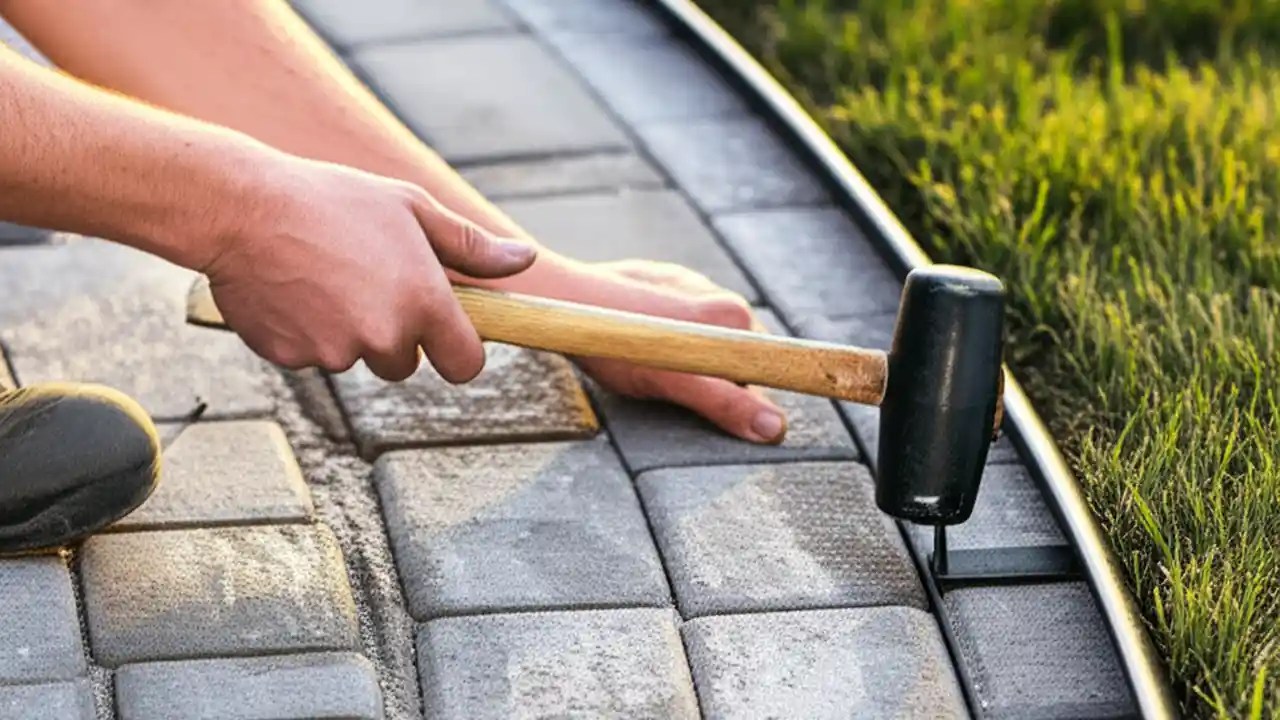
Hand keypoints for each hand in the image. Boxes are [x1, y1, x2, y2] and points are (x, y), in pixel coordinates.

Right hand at [200, 154, 535, 381]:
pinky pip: (310, 355)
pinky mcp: (291, 358)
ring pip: (355, 357)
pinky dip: (304, 331)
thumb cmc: (331, 200)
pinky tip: (292, 288)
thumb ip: (471, 246)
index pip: (466, 364)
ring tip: (322, 275)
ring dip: (346, 330)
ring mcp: (335, 352)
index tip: (446, 335)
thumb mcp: (411, 209)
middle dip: (392, 334)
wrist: (241, 207)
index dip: (458, 352)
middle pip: (405, 364)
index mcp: (423, 302)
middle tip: (366, 281)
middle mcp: (384, 336)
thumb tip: (525, 259)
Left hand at [570, 260, 788, 444]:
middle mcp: (722, 296)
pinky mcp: (668, 285)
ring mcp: (695, 287)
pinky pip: (685, 323)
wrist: (563, 299)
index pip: (757, 373)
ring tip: (650, 365)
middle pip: (735, 359)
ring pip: (709, 343)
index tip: (699, 402)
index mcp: (733, 316)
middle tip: (668, 387)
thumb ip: (726, 404)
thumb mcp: (674, 381)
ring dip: (689, 361)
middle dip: (710, 379)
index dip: (735, 398)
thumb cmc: (615, 342)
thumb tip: (776, 430)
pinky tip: (641, 345)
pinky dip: (670, 340)